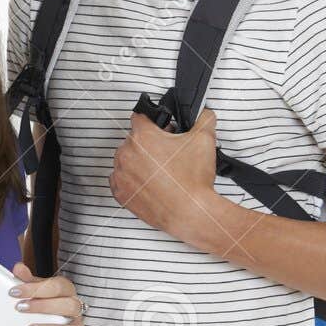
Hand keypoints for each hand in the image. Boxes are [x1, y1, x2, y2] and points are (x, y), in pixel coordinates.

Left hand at [10, 262, 85, 325]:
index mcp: (67, 291)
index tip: (14, 292)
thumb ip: (27, 279)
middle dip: (43, 307)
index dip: (35, 288)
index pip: (57, 286)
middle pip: (69, 305)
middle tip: (19, 308)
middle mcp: (76, 308)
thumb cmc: (43, 302)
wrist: (52, 323)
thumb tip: (18, 267)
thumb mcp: (34, 289)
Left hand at [108, 107, 219, 238]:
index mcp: (142, 137)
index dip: (154, 121)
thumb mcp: (205, 139)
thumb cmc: (193, 180)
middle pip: (134, 139)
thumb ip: (203, 118)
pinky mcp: (120, 193)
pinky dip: (132, 179)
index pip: (140, 117)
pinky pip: (120, 180)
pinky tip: (149, 182)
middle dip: (149, 142)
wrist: (190, 212)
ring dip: (139, 161)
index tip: (160, 127)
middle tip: (167, 152)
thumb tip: (203, 113)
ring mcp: (120, 174)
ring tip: (160, 170)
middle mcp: (126, 154)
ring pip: (126, 159)